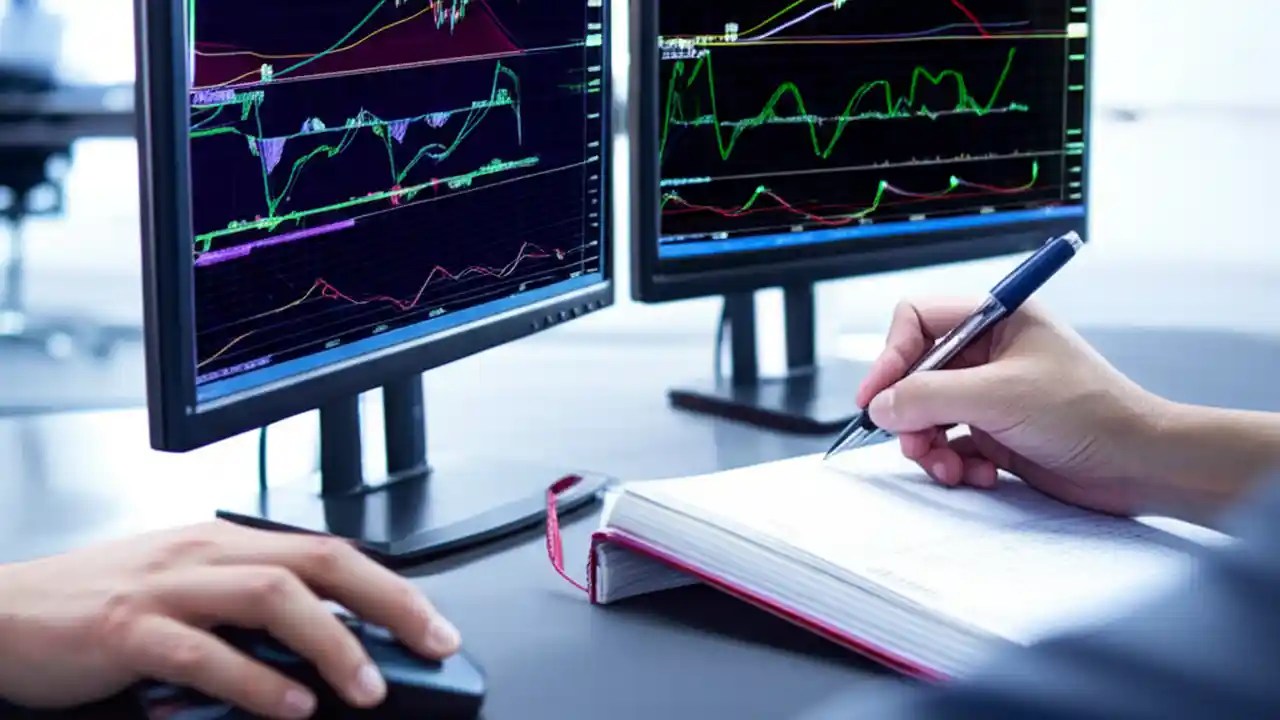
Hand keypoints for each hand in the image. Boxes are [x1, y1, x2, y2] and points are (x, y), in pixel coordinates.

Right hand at [0, 521, 460, 717]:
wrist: (3, 612)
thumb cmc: (99, 607)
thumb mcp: (188, 594)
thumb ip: (249, 615)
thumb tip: (323, 652)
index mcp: (227, 542)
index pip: (330, 552)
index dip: (392, 588)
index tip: (435, 628)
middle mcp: (206, 553)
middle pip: (319, 561)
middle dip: (388, 604)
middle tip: (432, 646)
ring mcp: (168, 587)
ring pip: (271, 596)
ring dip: (331, 643)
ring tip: (368, 688)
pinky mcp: (126, 629)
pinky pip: (202, 651)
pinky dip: (253, 680)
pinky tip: (290, 705)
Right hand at [856, 298, 1171, 516]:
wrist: (1141, 466)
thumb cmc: (1092, 414)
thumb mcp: (1000, 396)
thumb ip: (930, 396)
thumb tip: (881, 405)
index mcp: (996, 319)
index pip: (917, 321)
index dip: (890, 356)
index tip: (877, 396)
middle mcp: (990, 352)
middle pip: (915, 374)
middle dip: (910, 413)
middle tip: (914, 443)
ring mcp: (992, 394)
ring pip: (927, 414)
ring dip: (928, 446)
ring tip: (948, 468)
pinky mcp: (997, 433)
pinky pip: (949, 444)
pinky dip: (953, 464)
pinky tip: (977, 476)